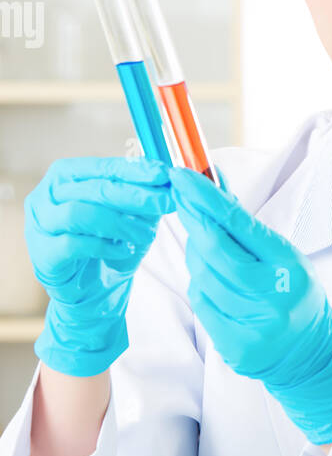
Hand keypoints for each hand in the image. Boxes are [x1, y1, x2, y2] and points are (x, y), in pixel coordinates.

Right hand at [25, 156, 174, 375]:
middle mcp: (47, 195)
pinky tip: (123, 250)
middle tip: (165, 201)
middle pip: (94, 188)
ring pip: (79, 213)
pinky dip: (102, 246)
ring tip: (146, 234)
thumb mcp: (130, 217)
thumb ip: (143, 197)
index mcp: (66, 175)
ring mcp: (40, 224)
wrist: (89, 289)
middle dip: (135, 195)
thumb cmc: (107, 245)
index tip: (164, 173)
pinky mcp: (43, 254)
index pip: (103, 166)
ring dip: (119, 223)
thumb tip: (168, 179)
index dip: (134, 170)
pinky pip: (72, 244)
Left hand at [170, 166, 331, 443]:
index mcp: (289, 266)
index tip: (182, 177)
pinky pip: (202, 306)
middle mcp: (274, 296)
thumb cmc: (294, 294)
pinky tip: (209, 281)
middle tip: (180, 199)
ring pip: (204, 278)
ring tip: (202, 247)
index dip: (207, 199)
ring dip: (196, 256)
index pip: (240, 225)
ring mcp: (255, 324)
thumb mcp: (285, 257)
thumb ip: (248, 229)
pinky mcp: (236, 346)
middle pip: (216, 251)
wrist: (312, 353)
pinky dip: (200, 287)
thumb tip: (214, 186)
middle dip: (194, 221)